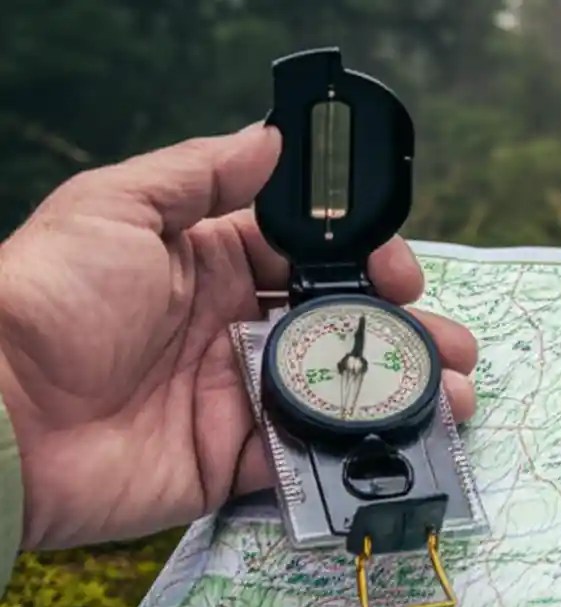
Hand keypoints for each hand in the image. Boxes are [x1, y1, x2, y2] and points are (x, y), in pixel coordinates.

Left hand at [0, 123, 478, 549]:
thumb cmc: (54, 296)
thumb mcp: (118, 208)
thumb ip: (202, 175)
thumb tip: (270, 136)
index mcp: (210, 265)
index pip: (309, 260)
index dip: (364, 265)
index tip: (402, 276)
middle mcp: (230, 330)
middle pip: (336, 330)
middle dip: (403, 337)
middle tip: (454, 348)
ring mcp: (232, 399)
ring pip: (334, 395)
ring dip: (399, 396)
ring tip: (453, 400)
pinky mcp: (227, 464)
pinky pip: (303, 457)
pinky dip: (354, 452)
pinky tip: (407, 443)